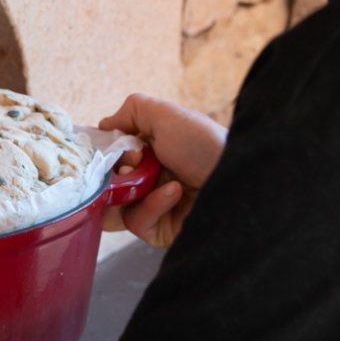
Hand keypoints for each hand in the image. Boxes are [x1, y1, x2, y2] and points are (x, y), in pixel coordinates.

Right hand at [98, 94, 226, 247]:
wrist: (236, 179)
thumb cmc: (204, 144)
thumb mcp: (166, 115)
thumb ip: (132, 110)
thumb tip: (103, 125)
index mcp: (152, 151)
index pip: (112, 156)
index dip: (109, 152)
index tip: (121, 147)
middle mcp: (151, 177)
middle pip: (109, 182)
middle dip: (117, 172)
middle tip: (135, 163)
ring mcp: (155, 205)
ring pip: (117, 205)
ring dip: (134, 188)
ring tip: (155, 177)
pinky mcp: (160, 230)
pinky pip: (137, 222)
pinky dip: (153, 204)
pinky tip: (175, 192)